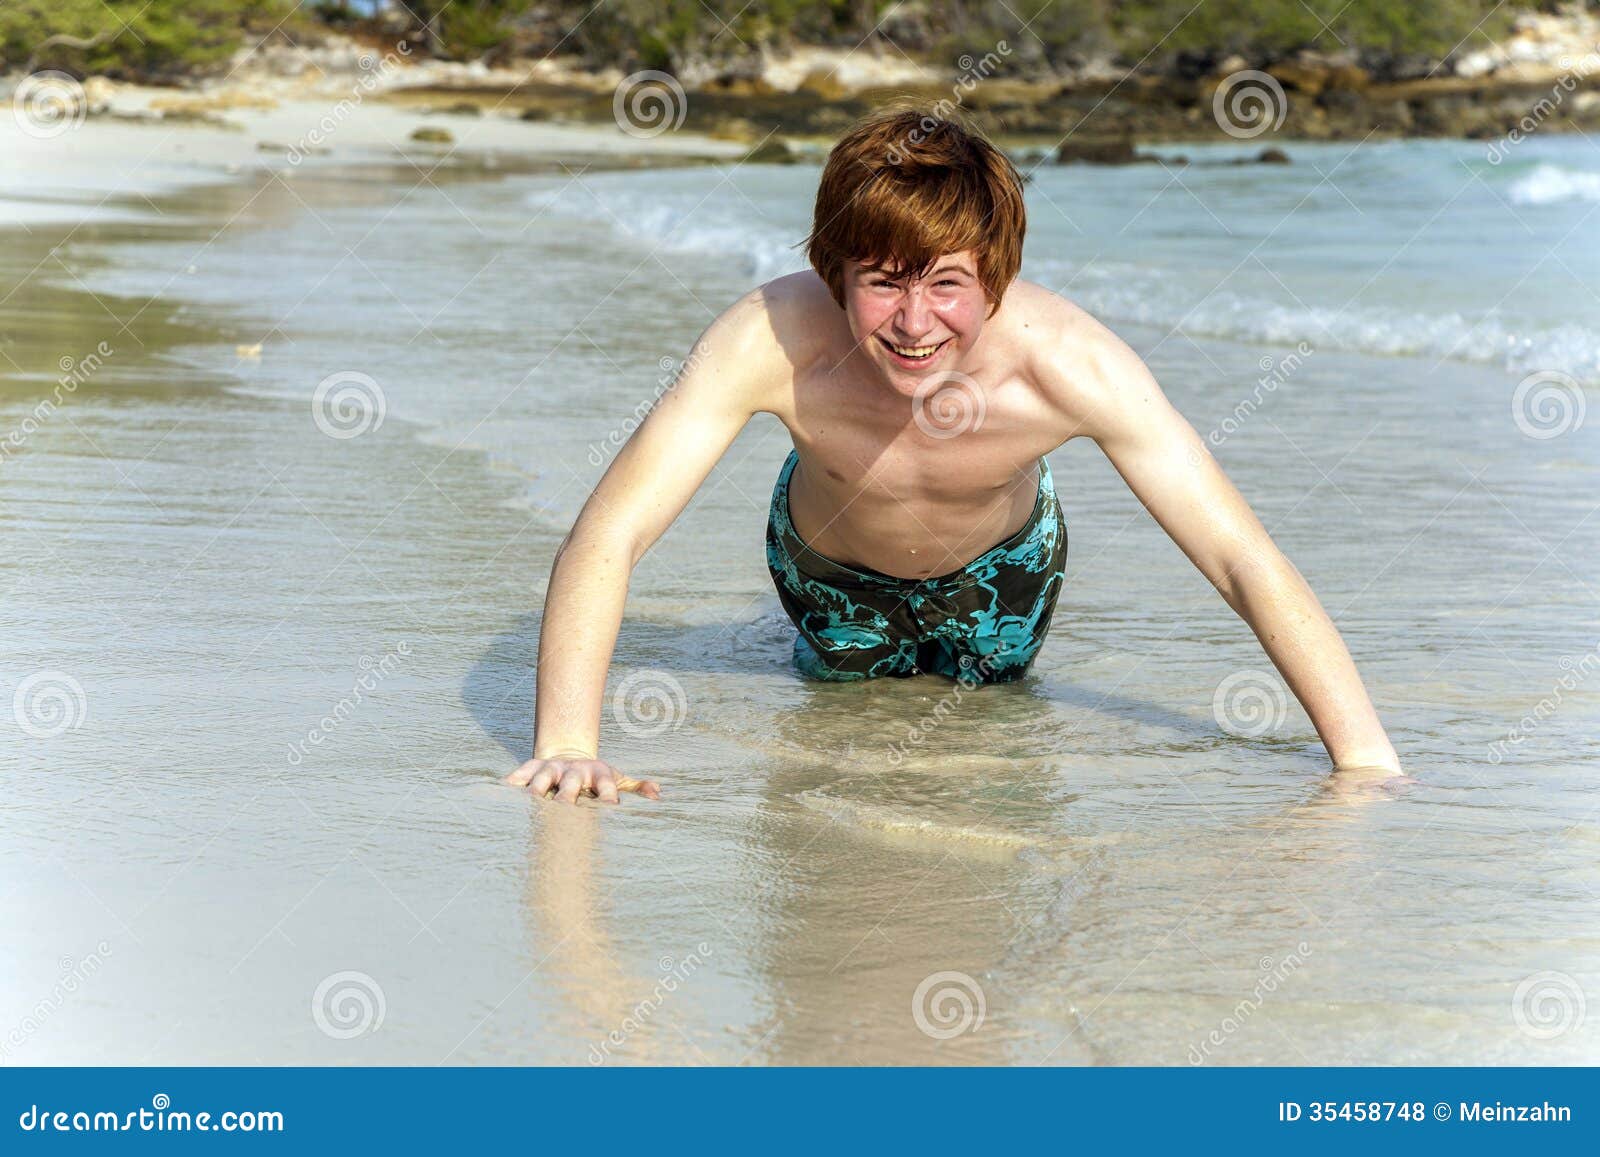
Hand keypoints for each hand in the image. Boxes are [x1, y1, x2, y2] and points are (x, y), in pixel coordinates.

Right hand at [504, 753, 660, 803]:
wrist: (569, 754)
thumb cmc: (596, 775)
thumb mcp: (617, 777)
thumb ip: (636, 787)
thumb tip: (658, 794)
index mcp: (598, 774)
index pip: (606, 786)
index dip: (609, 797)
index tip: (610, 810)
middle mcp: (574, 771)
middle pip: (570, 785)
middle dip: (567, 799)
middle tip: (564, 815)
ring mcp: (551, 769)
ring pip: (541, 779)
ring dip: (536, 792)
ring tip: (531, 808)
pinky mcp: (532, 767)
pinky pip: (519, 773)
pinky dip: (512, 783)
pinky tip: (504, 794)